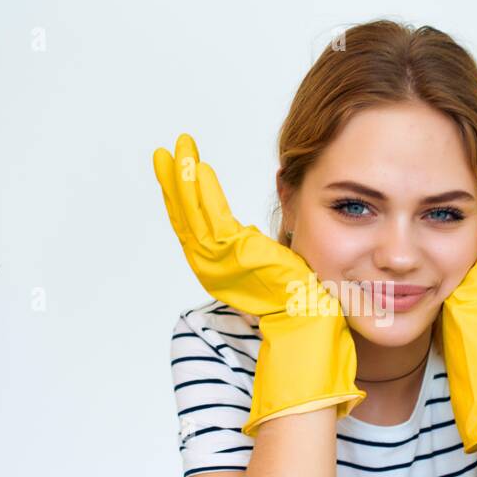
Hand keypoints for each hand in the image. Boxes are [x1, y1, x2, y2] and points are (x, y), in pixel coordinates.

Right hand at [153, 133, 364, 433]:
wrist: (310, 327)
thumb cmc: (301, 305)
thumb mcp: (278, 270)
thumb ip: (265, 256)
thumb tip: (270, 244)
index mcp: (223, 270)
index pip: (195, 228)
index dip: (182, 200)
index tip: (178, 171)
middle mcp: (215, 267)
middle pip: (185, 217)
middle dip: (174, 183)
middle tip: (166, 152)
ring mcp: (221, 261)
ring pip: (193, 213)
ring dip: (182, 179)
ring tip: (177, 149)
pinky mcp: (236, 254)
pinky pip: (213, 216)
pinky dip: (202, 191)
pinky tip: (198, 167)